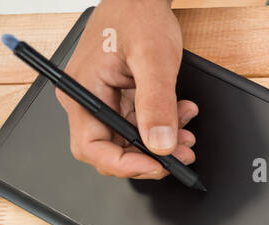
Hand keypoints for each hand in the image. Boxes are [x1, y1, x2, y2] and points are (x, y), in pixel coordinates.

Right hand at [58, 0, 196, 178]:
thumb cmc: (137, 14)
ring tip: (186, 133)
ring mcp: (103, 99)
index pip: (91, 147)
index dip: (124, 164)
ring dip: (161, 143)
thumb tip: (160, 143)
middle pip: (110, 149)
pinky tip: (180, 115)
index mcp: (82, 90)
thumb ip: (156, 103)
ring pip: (129, 140)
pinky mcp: (119, 97)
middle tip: (180, 155)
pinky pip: (139, 125)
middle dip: (148, 157)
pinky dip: (162, 126)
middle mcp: (87, 98)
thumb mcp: (153, 59)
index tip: (157, 165)